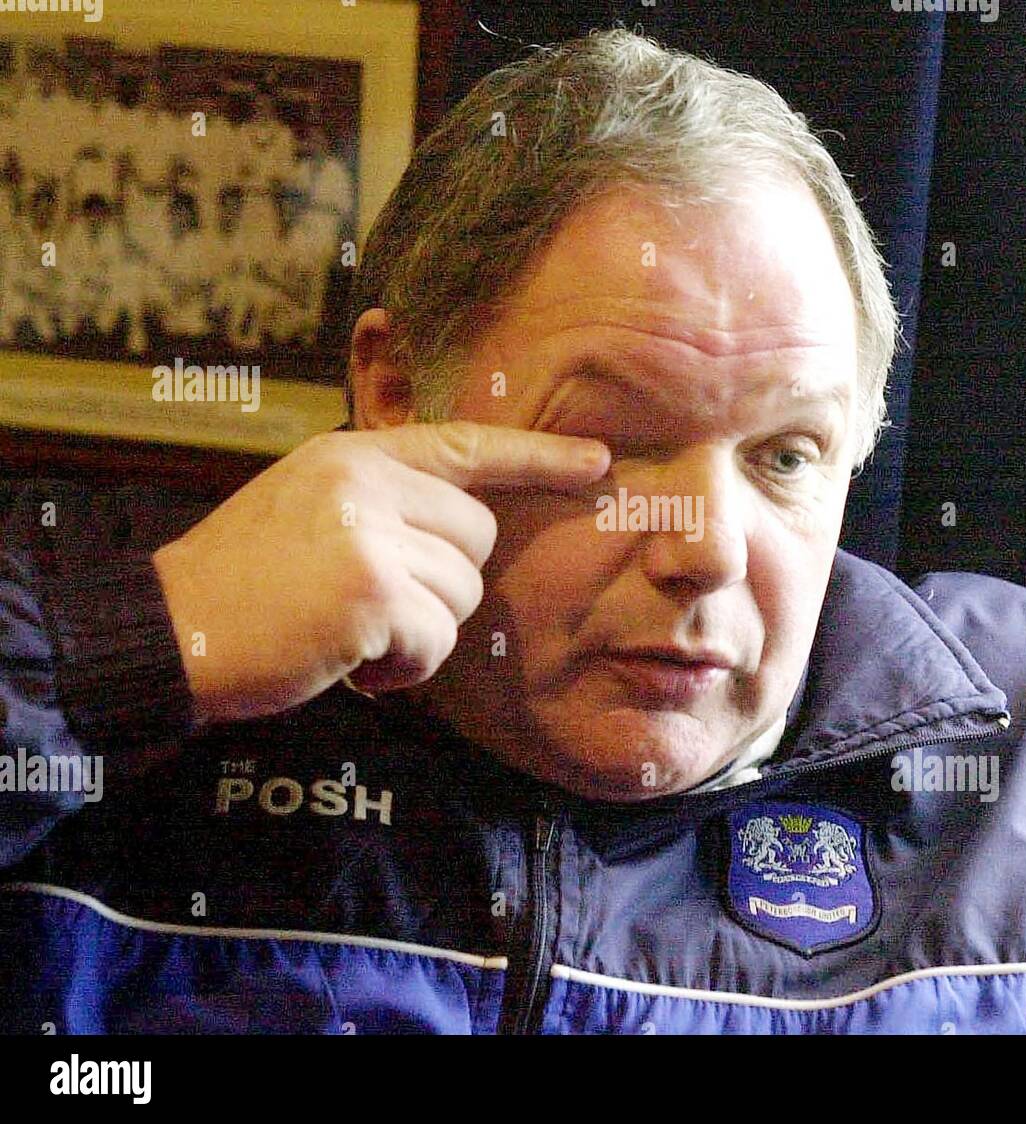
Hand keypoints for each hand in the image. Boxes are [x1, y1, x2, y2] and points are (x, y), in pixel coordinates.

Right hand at [152, 422, 609, 724]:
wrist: (164, 631)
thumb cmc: (243, 584)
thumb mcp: (309, 509)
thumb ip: (382, 503)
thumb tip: (463, 530)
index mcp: (353, 455)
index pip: (467, 444)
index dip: (538, 457)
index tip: (598, 463)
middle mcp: (366, 482)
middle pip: (478, 538)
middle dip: (444, 585)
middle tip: (377, 609)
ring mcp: (370, 534)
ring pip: (462, 595)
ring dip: (419, 635)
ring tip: (352, 637)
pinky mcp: (372, 594)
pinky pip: (436, 643)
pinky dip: (403, 671)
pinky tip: (351, 666)